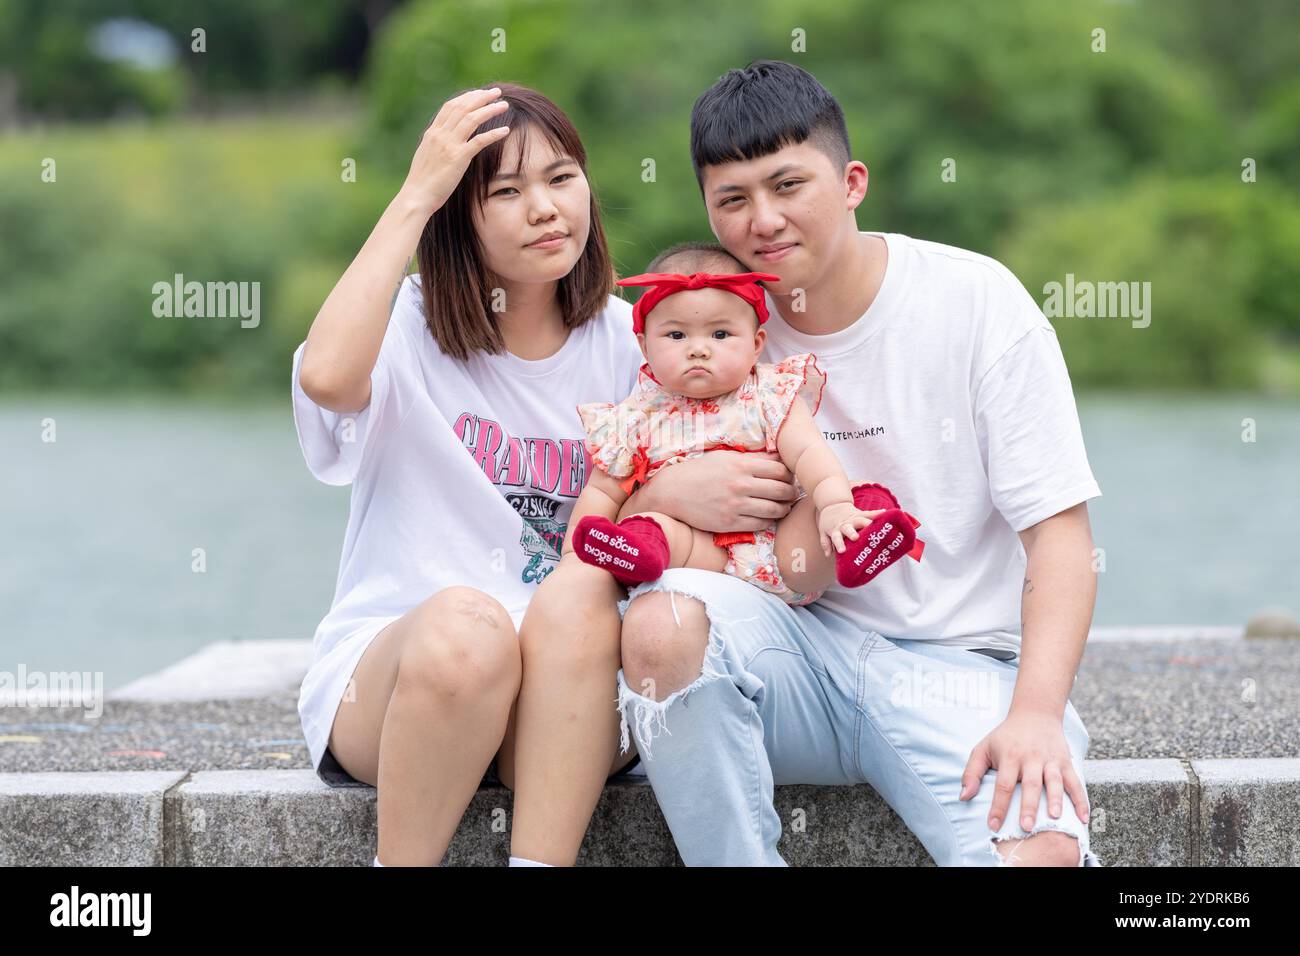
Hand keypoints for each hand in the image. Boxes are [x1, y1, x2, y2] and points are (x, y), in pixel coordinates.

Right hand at [398, 88, 511, 215]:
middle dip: (481, 97)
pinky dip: (493, 134)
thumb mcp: (427, 156)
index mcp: (432, 133)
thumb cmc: (422, 182)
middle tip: (496, 92)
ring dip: (490, 109)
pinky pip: (479, 141)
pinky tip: (505, 130)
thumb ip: (437, 145)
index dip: (467, 98)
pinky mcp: (458, 158)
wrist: (417, 196)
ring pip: (472, 119)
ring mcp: (449, 145)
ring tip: (504, 105)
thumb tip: (445, 142)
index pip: (450, 107)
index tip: (480, 94)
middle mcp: (440, 135)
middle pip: (463, 107)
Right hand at [625, 450, 796, 532]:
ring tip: (783, 507)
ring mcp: (736, 506)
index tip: (788, 478)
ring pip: (775, 509)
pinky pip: (760, 524)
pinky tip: (766, 517)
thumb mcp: (724, 458)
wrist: (672, 492)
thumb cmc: (699, 472)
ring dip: (783, 509)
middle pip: (782, 490)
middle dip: (791, 493)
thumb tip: (778, 461)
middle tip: (791, 494)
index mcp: (741, 465)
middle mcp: (741, 485)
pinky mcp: (730, 523)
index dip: (789, 475)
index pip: (780, 470)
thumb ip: (752, 460)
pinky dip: (768, 521)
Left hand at [817, 502, 883, 556]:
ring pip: (860, 520)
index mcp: (835, 530)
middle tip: (856, 538)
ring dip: (867, 523)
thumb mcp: (823, 532)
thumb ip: (825, 543)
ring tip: (876, 526)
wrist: (833, 505)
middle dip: (852, 533)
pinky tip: (884, 513)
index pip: (836, 538)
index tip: (842, 551)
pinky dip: (876, 513)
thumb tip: (827, 554)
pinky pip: (868, 513)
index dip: (839, 544)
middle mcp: (845, 524)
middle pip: (848, 528)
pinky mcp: (860, 513)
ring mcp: (853, 518)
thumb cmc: (829, 522)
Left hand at [958, 708, 1089, 831]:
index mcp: (1010, 757)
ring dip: (1055, 800)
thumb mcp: (983, 748)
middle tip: (1026, 827)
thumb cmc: (1005, 737)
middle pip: (1030, 784)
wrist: (1035, 713)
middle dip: (1028, 806)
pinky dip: (1081, 800)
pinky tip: (1083, 818)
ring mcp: (1050, 760)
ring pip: (1054, 781)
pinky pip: (1075, 782)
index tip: (993, 825)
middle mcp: (1031, 758)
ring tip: (1054, 817)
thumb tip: (963, 796)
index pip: (1003, 784)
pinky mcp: (1065, 762)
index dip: (998, 806)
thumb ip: (972, 772)